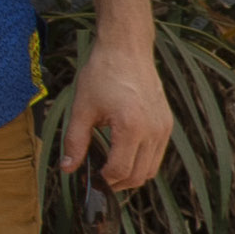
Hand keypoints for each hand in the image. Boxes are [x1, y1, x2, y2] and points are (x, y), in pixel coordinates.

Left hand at [59, 36, 175, 193]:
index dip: (103, 180)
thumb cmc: (102, 74)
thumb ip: (74, 142)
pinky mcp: (167, 123)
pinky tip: (122, 154)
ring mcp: (164, 127)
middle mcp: (154, 130)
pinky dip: (142, 161)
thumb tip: (67, 169)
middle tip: (97, 180)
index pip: (120, 170)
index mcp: (132, 127)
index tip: (88, 179)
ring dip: (131, 175)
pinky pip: (157, 154)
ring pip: (151, 169)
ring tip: (108, 170)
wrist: (127, 50)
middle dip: (117, 183)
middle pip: (139, 176)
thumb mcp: (82, 108)